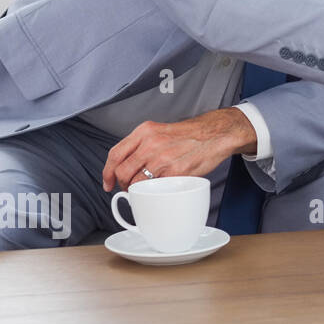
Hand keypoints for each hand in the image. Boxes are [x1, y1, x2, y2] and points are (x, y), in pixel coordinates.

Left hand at [102, 107, 255, 190]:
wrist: (216, 134)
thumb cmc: (190, 134)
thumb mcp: (161, 130)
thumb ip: (142, 145)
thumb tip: (126, 165)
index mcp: (145, 131)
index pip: (115, 154)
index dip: (107, 172)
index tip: (108, 183)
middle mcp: (151, 143)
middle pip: (123, 172)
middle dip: (123, 184)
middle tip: (130, 188)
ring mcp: (163, 158)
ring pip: (137, 183)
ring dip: (138, 191)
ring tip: (146, 190)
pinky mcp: (176, 172)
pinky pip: (157, 188)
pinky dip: (156, 193)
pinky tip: (161, 190)